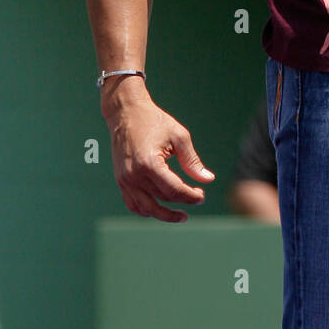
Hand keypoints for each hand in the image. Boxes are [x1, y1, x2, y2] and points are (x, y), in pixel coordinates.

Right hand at [105, 94, 214, 222]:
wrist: (126, 112)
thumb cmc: (154, 121)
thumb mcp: (179, 137)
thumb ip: (192, 161)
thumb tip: (208, 180)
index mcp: (149, 164)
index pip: (174, 190)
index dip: (191, 196)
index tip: (202, 195)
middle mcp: (134, 175)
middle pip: (163, 198)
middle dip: (183, 201)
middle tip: (198, 197)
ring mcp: (125, 180)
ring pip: (147, 208)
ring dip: (164, 215)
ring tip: (181, 216)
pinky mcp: (120, 180)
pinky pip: (133, 204)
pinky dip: (146, 211)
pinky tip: (159, 210)